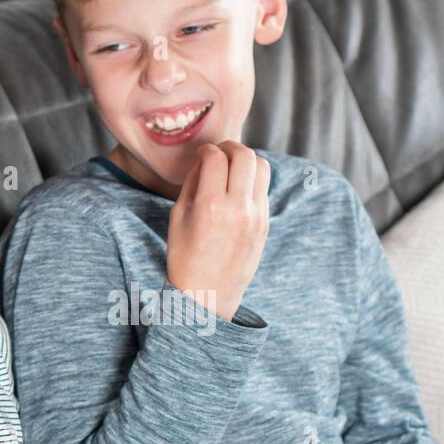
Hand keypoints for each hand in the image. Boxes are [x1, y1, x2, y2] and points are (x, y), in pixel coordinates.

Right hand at [166, 141, 270, 320]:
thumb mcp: (178, 217)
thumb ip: (192, 183)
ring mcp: (256, 216)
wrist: (208, 295)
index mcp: (211, 206)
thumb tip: (205, 159)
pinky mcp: (265, 224)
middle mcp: (238, 209)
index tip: (201, 155)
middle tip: (219, 154)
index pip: (215, 157)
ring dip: (246, 161)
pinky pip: (264, 188)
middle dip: (230, 147)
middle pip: (245, 155)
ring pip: (262, 166)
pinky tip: (238, 189)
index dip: (206, 150)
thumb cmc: (185, 257)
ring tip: (231, 169)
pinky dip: (252, 181)